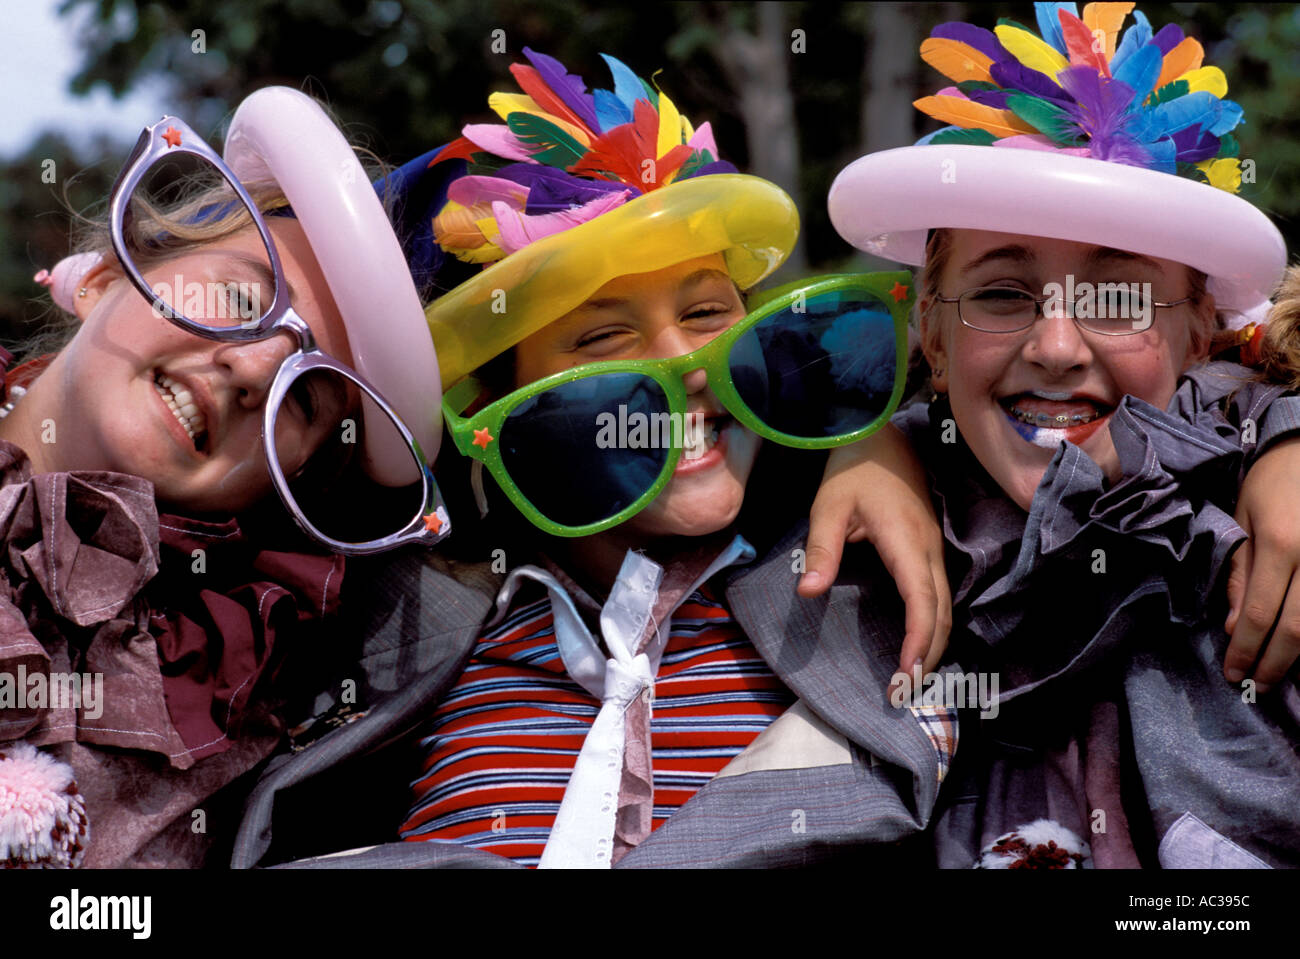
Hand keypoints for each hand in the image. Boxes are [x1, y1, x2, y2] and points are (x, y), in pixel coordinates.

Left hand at [798, 424, 951, 674]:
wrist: (876, 434)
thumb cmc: (850, 470)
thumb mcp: (827, 508)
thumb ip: (821, 550)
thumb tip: (808, 593)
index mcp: (907, 542)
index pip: (922, 602)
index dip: (919, 642)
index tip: (906, 675)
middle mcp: (929, 549)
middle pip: (941, 612)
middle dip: (930, 655)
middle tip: (906, 693)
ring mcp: (933, 547)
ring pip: (945, 604)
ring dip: (934, 642)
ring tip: (913, 678)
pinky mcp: (928, 546)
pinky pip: (938, 593)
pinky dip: (933, 623)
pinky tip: (918, 643)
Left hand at [1224, 435, 1299, 691]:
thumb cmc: (1271, 481)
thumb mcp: (1241, 520)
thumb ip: (1238, 573)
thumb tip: (1232, 625)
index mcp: (1278, 545)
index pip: (1257, 614)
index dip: (1245, 650)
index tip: (1234, 674)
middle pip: (1297, 628)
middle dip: (1275, 662)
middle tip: (1258, 684)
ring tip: (1280, 671)